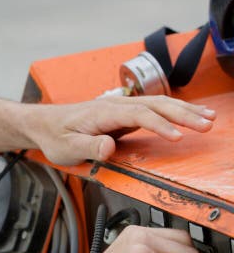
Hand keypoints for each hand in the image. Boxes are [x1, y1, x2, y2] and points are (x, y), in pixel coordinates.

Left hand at [31, 95, 214, 165]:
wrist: (42, 124)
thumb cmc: (54, 135)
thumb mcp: (67, 147)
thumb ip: (89, 147)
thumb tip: (110, 147)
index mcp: (103, 112)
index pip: (139, 115)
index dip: (160, 125)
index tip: (177, 137)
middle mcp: (115, 105)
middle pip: (155, 105)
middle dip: (182, 114)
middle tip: (206, 125)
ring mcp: (120, 108)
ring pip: (158, 104)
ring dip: (184, 110)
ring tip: (209, 118)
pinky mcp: (123, 114)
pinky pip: (154, 110)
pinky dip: (175, 111)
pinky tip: (190, 115)